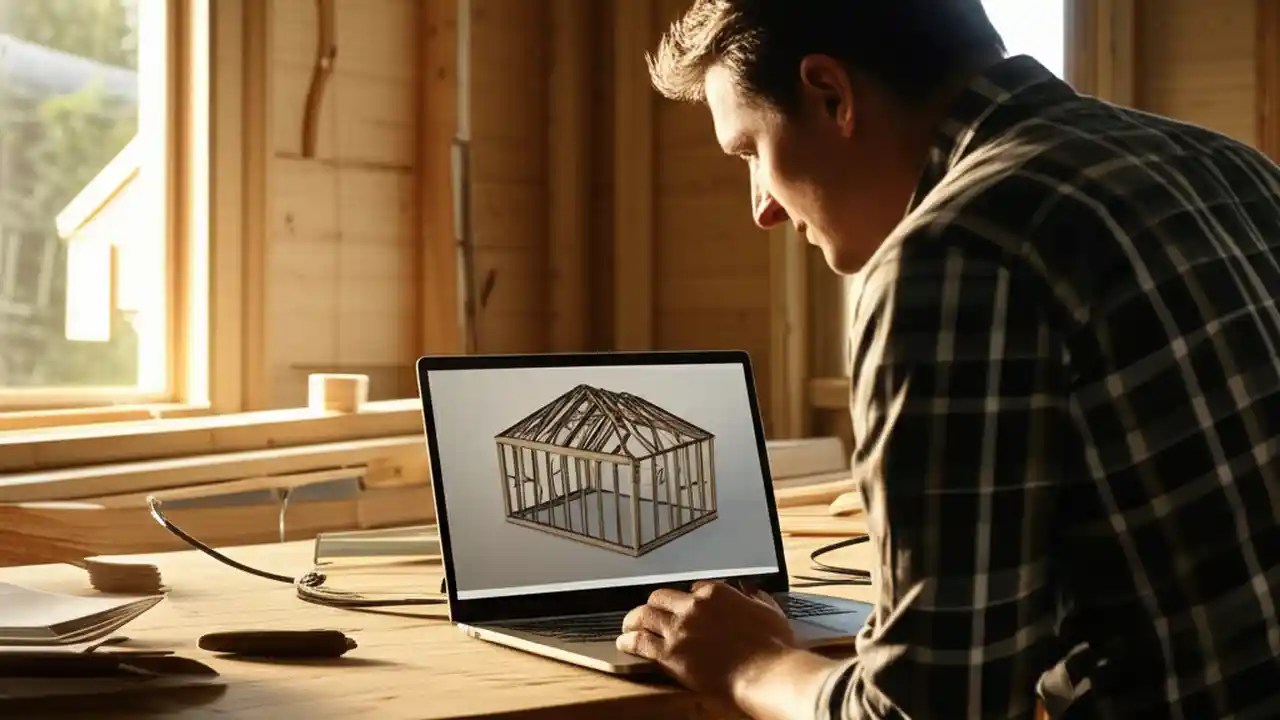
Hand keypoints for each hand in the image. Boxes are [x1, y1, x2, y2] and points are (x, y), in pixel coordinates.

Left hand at [616, 580, 796, 702]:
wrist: (765, 673)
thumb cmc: (773, 648)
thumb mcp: (770, 612)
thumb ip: (757, 599)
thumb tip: (752, 591)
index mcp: (715, 593)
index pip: (692, 588)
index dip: (687, 598)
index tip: (685, 606)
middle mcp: (692, 606)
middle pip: (661, 597)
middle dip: (654, 605)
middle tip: (649, 612)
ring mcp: (679, 629)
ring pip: (644, 616)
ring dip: (633, 620)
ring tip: (628, 625)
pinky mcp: (669, 654)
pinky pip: (639, 642)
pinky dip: (628, 641)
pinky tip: (623, 643)